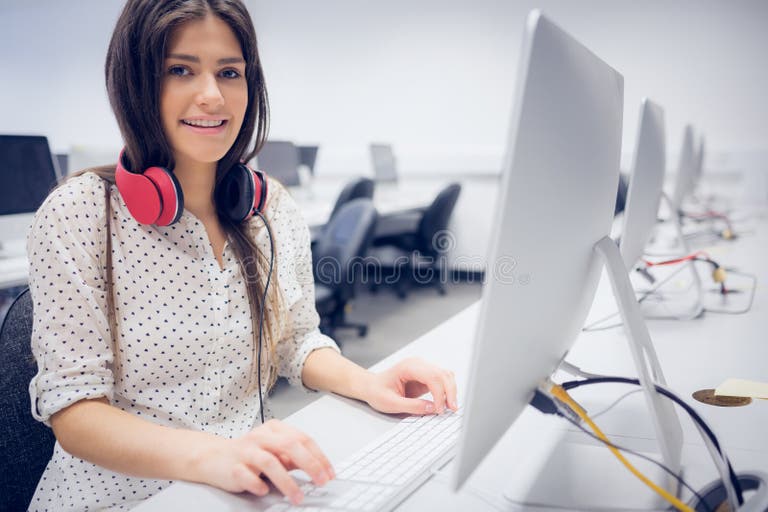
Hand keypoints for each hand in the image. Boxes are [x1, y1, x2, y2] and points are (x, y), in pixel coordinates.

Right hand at [193, 419, 333, 504]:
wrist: (213, 457)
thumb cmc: (249, 454)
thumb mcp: (275, 450)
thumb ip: (294, 456)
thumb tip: (319, 468)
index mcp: (274, 428)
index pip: (302, 439)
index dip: (319, 457)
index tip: (329, 473)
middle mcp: (261, 437)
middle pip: (289, 446)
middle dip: (310, 465)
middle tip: (321, 481)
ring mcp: (246, 451)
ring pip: (270, 462)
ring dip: (287, 482)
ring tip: (297, 496)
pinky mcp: (232, 466)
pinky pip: (247, 476)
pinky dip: (258, 484)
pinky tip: (265, 491)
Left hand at [363, 357, 457, 414]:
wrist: (371, 386)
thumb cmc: (377, 391)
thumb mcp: (391, 403)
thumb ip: (412, 406)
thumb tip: (433, 408)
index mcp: (408, 367)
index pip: (432, 376)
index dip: (439, 394)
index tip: (439, 409)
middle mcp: (418, 364)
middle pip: (442, 374)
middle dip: (450, 392)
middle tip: (452, 409)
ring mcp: (423, 368)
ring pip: (445, 375)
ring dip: (451, 391)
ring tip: (450, 407)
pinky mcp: (426, 376)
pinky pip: (442, 380)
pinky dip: (447, 391)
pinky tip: (445, 403)